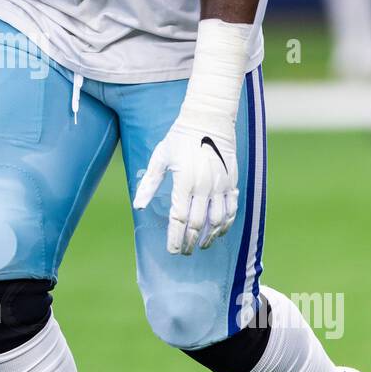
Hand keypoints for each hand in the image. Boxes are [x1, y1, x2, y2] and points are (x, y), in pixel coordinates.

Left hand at [133, 118, 237, 255]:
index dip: (176, 237)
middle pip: (198, 223)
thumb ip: (149, 183)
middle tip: (184, 251)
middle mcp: (204, 186)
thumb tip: (137, 206)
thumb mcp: (160, 157)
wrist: (209, 119)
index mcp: (184, 181)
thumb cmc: (180, 138)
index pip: (179, 218)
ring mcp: (221, 185)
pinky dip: (226, 224)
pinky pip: (232, 209)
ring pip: (218, 220)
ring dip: (210, 236)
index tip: (172, 250)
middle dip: (190, 241)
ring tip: (201, 245)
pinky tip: (219, 231)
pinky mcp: (232, 181)